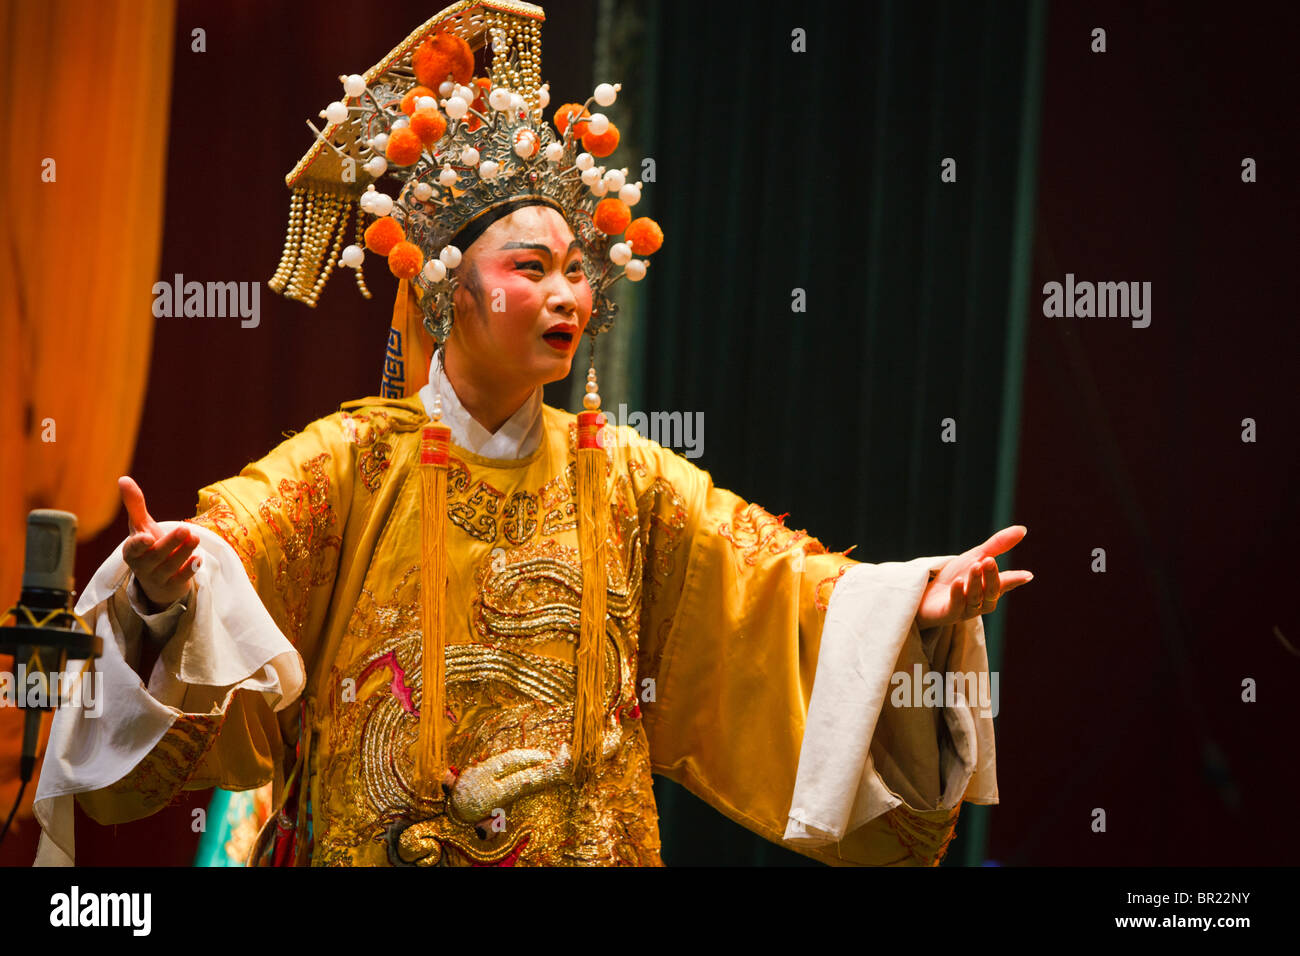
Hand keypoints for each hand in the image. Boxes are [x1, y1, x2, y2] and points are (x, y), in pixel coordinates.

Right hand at [118, 476, 199, 609]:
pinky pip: (181, 579)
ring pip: (170, 566)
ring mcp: (158, 577)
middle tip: (184, 529)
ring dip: (183, 552)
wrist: (157, 579)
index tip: (147, 537)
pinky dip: (189, 570)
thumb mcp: (141, 526)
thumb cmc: (148, 547)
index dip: (138, 544)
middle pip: (156, 555)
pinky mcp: (173, 585)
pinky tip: (199, 559)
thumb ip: (135, 505)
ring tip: (195, 537)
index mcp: (132, 551)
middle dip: (170, 543)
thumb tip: (123, 478)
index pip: (133, 548)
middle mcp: (143, 566)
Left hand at [916, 525, 1032, 628]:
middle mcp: (981, 602)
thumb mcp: (975, 557)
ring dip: (975, 582)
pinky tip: (957, 582)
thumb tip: (1023, 529)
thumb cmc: (954, 577)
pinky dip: (958, 593)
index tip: (1027, 575)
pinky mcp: (948, 614)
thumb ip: (998, 546)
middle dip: (991, 577)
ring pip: (974, 598)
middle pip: (990, 592)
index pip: (1004, 584)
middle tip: (989, 560)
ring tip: (975, 565)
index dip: (1014, 580)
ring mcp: (965, 610)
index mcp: (990, 588)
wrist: (925, 594)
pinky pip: (955, 605)